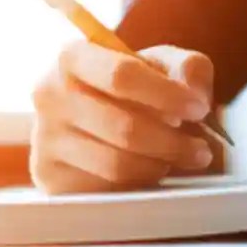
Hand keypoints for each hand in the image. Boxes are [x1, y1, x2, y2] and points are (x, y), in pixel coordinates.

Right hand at [31, 42, 216, 193]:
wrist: (90, 119)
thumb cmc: (131, 89)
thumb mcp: (161, 65)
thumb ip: (187, 67)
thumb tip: (195, 94)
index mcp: (72, 57)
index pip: (122, 75)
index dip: (168, 95)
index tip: (200, 109)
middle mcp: (49, 95)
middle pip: (123, 127)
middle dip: (172, 141)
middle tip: (202, 149)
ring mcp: (45, 139)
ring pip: (117, 163)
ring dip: (160, 165)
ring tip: (180, 158)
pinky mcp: (49, 176)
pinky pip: (106, 189)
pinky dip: (138, 183)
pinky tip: (151, 170)